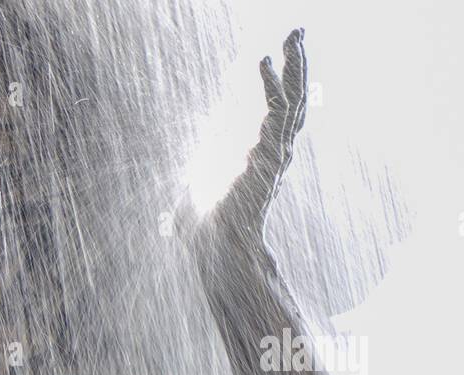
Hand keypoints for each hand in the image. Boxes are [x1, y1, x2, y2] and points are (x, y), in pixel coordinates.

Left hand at [197, 29, 307, 260]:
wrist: (215, 251)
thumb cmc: (204, 236)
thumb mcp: (189, 208)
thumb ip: (184, 203)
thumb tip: (166, 216)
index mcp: (261, 161)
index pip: (277, 117)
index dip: (277, 89)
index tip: (266, 61)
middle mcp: (273, 153)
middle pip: (294, 102)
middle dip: (297, 67)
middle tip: (296, 34)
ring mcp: (274, 154)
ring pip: (294, 100)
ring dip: (295, 66)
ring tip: (294, 36)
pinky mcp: (268, 155)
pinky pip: (277, 112)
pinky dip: (272, 86)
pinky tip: (264, 63)